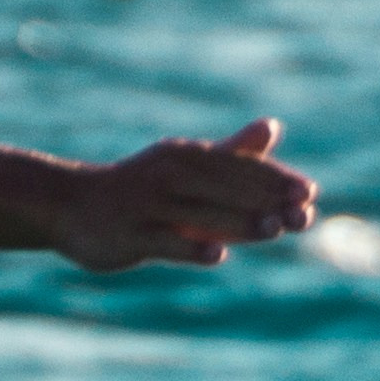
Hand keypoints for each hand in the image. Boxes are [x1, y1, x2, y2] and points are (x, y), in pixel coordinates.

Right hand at [53, 118, 319, 273]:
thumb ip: (231, 153)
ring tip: (276, 229)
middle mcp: (170, 175)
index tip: (310, 193)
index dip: (274, 179)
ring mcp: (148, 205)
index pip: (238, 167)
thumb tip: (272, 127)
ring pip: (200, 212)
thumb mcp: (183, 166)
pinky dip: (190, 246)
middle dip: (267, 201)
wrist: (69, 205)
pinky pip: (164, 241)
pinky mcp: (130, 234)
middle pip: (226, 188)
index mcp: (186, 158)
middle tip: (305, 215)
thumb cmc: (139, 189)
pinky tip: (217, 253)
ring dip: (240, 220)